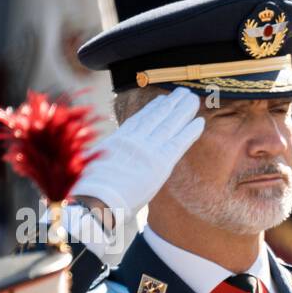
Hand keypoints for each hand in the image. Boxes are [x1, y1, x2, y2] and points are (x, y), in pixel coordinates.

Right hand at [69, 87, 204, 228]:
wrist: (97, 199)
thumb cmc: (91, 189)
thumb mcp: (93, 164)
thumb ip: (105, 157)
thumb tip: (104, 157)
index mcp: (118, 140)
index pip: (139, 121)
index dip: (152, 109)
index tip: (162, 99)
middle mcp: (134, 140)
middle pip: (157, 117)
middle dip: (171, 103)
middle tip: (183, 92)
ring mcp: (148, 149)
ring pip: (169, 125)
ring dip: (183, 110)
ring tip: (193, 99)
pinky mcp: (161, 162)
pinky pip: (179, 143)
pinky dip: (190, 131)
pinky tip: (200, 122)